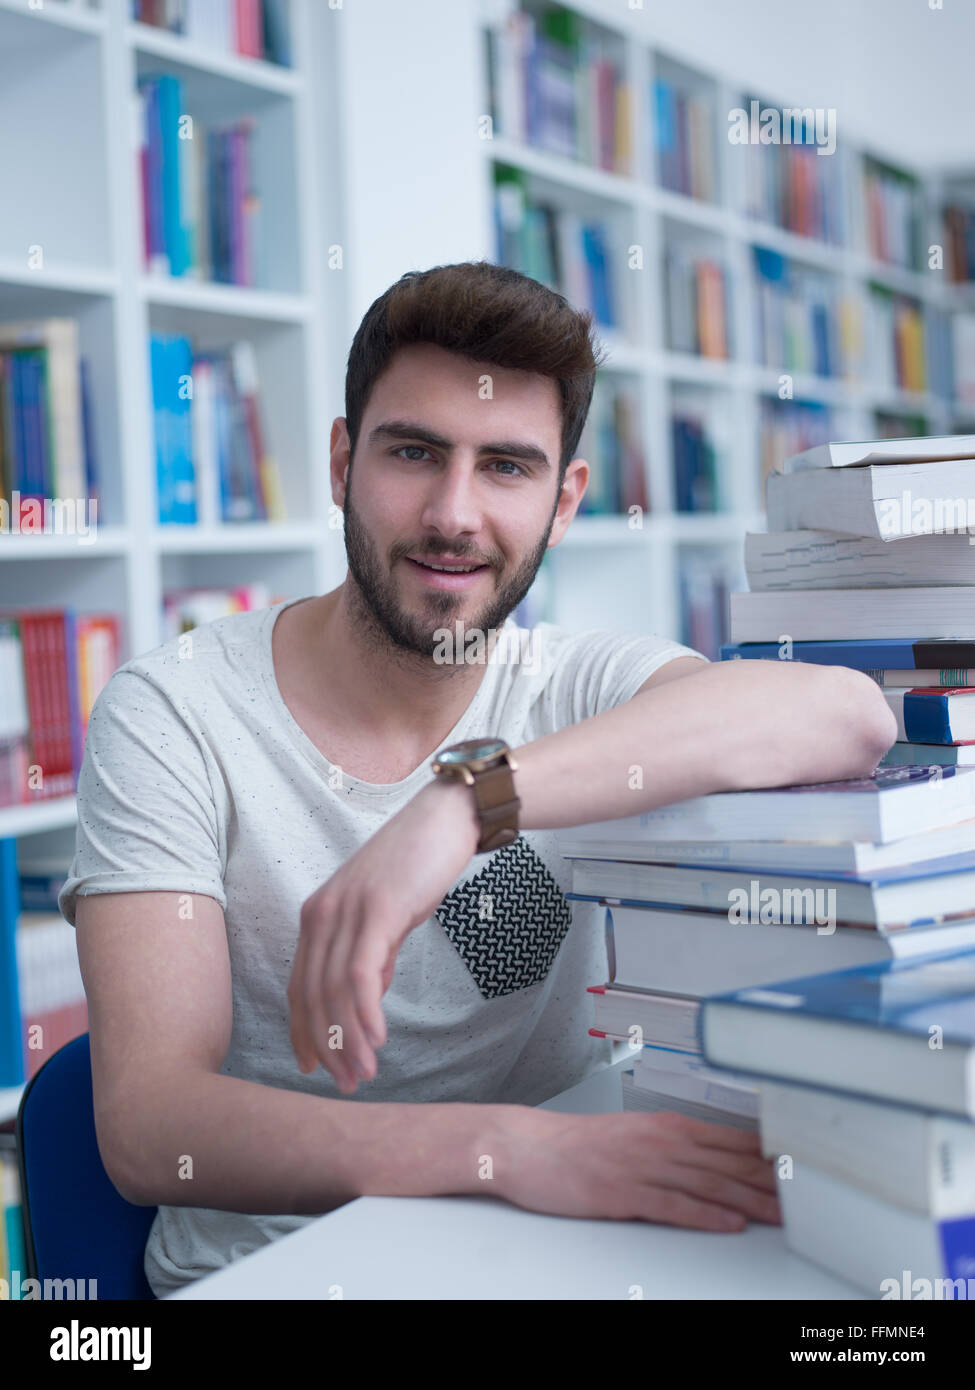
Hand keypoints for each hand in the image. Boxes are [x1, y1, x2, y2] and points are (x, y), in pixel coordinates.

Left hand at [288, 777, 479, 1092]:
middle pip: (311, 994)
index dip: (303, 1031)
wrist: (447, 818)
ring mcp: (347, 909)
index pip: (299, 984)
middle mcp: (322, 912)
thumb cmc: (419, 864)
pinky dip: (366, 1012)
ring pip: (334, 990)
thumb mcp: (387, 915)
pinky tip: (378, 1039)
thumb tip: (369, 994)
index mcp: (318, 915)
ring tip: (366, 1072)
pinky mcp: (377, 909)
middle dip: (326, 1046)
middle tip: (346, 1083)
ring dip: (348, 1039)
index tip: (313, 1067)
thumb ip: (374, 953)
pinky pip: (362, 972)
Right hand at [496, 1107, 780, 1229]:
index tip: (797, 1169)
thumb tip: (715, 1163)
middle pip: (728, 1164)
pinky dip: (706, 1215)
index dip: (767, 1158)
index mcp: (667, 1126)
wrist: (529, 1147)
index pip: (731, 1141)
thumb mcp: (635, 1135)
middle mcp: (662, 1141)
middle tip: (804, 1198)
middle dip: (769, 1183)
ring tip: (781, 1216)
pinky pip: (674, 1206)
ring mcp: (644, 1166)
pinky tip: (729, 1224)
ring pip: (709, 1184)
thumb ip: (675, 1147)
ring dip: (750, 1201)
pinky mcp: (625, 1192)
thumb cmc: (580, 1144)